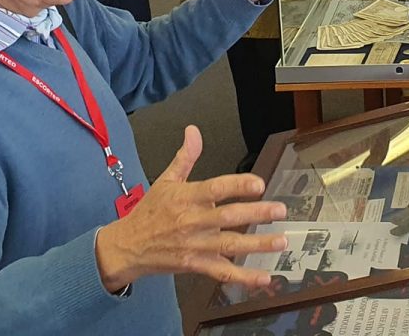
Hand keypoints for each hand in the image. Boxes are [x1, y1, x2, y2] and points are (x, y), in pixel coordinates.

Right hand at [94, 126, 288, 292]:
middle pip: (227, 217)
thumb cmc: (149, 212)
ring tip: (280, 241)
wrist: (127, 246)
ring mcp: (195, 245)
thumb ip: (185, 156)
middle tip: (279, 210)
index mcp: (186, 198)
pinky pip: (222, 272)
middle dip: (256, 213)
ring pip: (230, 245)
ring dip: (257, 244)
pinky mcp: (196, 264)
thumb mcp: (165, 180)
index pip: (214, 189)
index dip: (237, 185)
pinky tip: (263, 277)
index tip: (258, 184)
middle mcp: (192, 221)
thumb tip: (193, 131)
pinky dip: (243, 277)